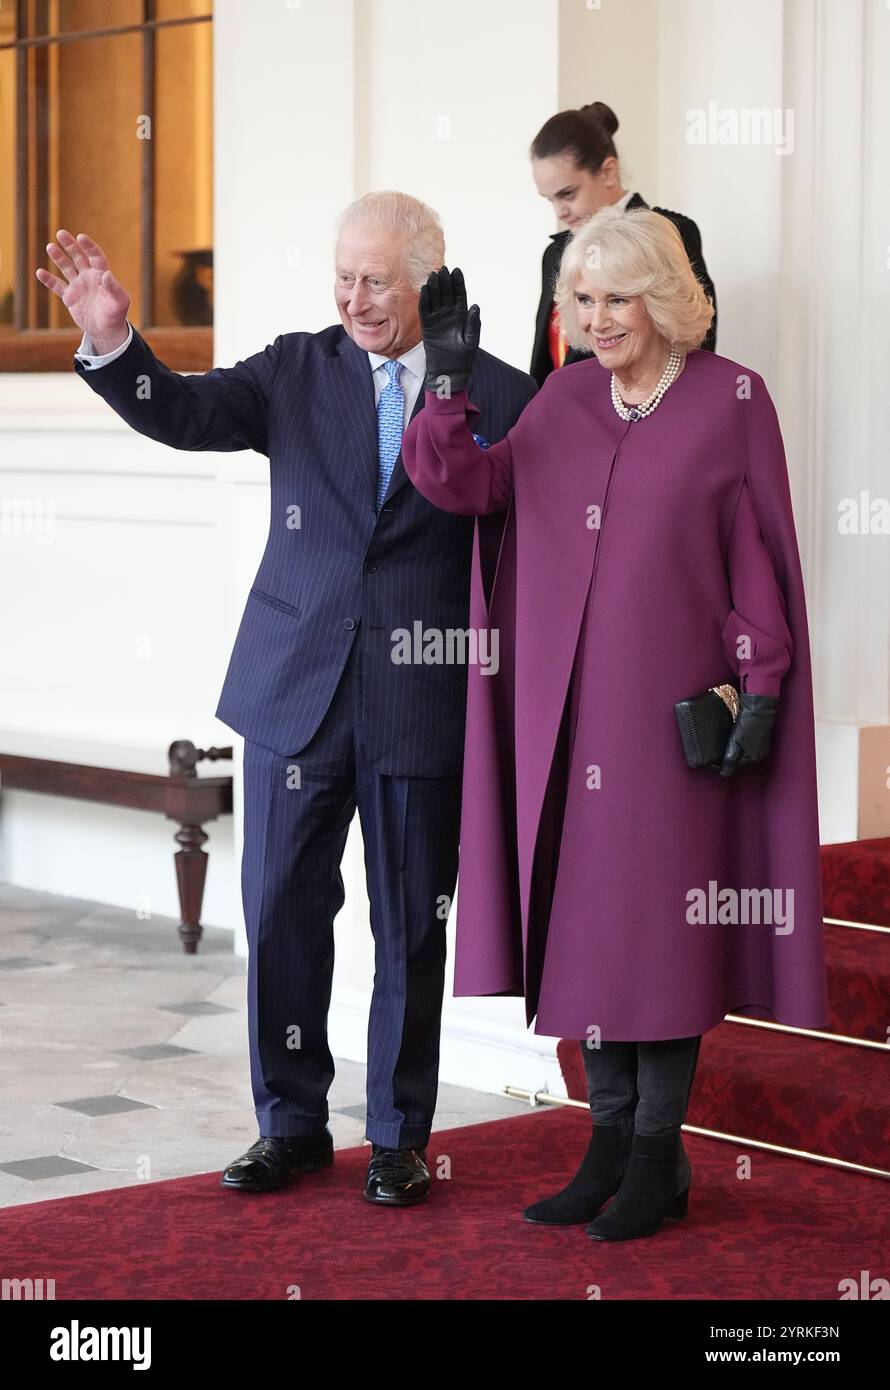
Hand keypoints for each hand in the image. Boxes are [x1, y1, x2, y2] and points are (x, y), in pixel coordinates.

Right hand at [35, 230, 130, 353]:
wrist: (106, 330)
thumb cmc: (116, 315)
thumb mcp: (120, 302)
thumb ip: (114, 288)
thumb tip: (107, 275)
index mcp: (102, 274)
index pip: (95, 256)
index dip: (89, 246)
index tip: (81, 237)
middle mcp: (88, 276)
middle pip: (78, 257)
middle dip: (70, 245)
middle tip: (61, 233)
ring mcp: (78, 285)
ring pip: (66, 268)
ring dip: (58, 257)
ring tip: (50, 247)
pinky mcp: (69, 297)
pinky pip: (57, 286)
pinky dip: (48, 280)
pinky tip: (40, 272)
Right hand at [419, 266, 480, 395]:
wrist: (449, 370)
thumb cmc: (463, 357)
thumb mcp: (472, 340)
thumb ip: (473, 323)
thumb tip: (476, 306)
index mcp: (462, 315)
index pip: (459, 295)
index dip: (458, 283)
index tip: (457, 271)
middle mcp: (449, 314)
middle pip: (446, 294)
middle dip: (445, 281)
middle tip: (443, 269)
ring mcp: (437, 319)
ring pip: (435, 299)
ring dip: (434, 287)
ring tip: (433, 275)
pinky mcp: (427, 326)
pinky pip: (425, 310)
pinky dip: (424, 300)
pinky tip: (424, 289)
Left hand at [719, 694, 778, 777]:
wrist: (759, 707)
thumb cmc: (748, 723)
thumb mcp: (735, 741)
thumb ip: (730, 758)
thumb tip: (724, 774)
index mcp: (753, 759)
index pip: (734, 769)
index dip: (721, 768)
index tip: (709, 765)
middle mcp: (758, 756)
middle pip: (738, 765)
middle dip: (726, 763)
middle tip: (712, 760)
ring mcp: (760, 749)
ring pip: (742, 758)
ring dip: (732, 757)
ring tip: (719, 753)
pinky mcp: (759, 741)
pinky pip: (746, 751)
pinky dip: (738, 751)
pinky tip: (730, 746)